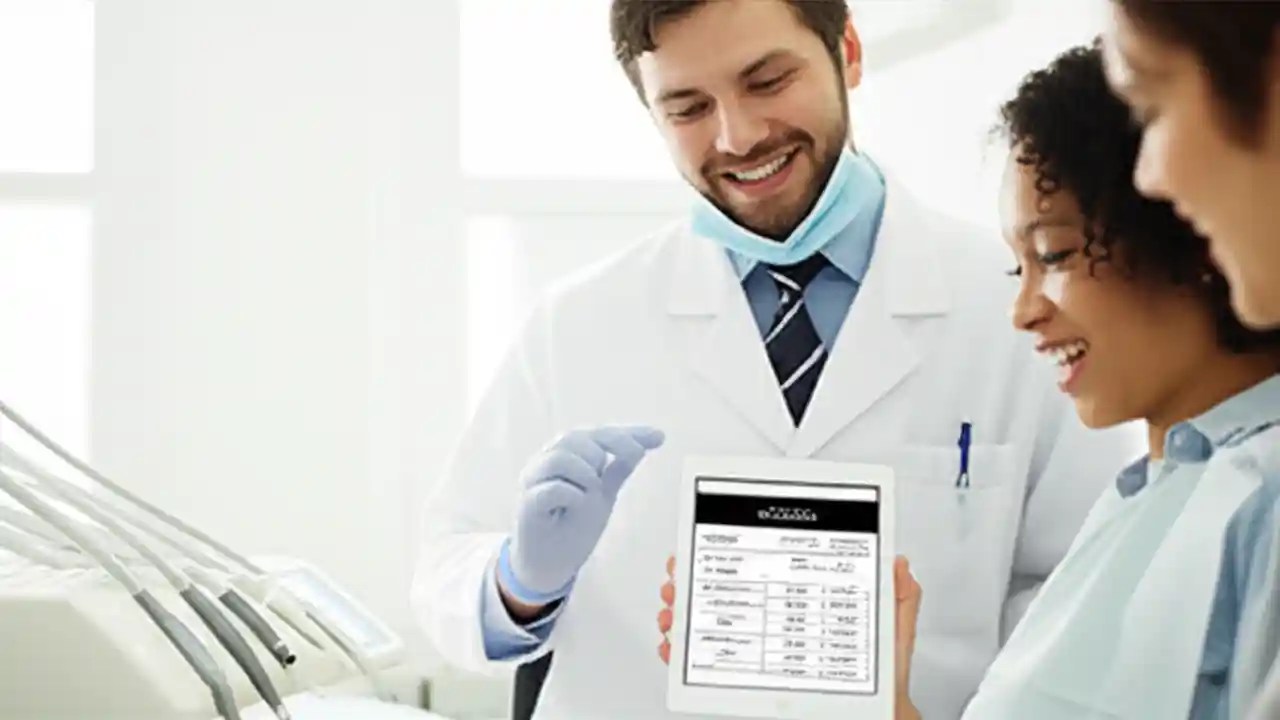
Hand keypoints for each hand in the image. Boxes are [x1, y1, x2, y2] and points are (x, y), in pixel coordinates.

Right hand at [498, 425, 664, 608]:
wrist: (550, 566)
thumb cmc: (572, 528)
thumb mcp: (603, 495)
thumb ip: (618, 469)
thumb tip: (644, 443)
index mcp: (564, 456)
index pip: (595, 434)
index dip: (627, 433)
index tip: (659, 436)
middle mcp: (544, 462)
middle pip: (573, 437)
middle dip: (605, 451)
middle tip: (615, 475)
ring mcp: (533, 482)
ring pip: (560, 458)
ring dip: (585, 474)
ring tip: (590, 495)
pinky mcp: (528, 505)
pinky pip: (551, 489)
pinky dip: (572, 495)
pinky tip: (576, 506)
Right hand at [658, 555, 923, 719]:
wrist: (871, 719)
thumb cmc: (881, 683)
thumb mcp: (893, 634)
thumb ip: (898, 597)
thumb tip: (895, 561)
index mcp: (806, 608)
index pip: (762, 573)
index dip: (731, 559)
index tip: (706, 547)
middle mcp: (777, 628)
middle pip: (725, 597)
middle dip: (692, 584)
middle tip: (680, 580)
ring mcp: (760, 657)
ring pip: (708, 628)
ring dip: (682, 616)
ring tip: (674, 613)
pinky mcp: (750, 683)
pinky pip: (706, 668)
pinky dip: (683, 657)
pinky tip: (675, 648)